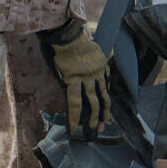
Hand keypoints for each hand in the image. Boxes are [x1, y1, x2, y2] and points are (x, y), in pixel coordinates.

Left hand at [38, 19, 110, 138]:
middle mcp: (87, 77)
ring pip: (103, 95)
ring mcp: (97, 72)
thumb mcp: (60, 72)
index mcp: (72, 79)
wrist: (70, 35)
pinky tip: (106, 103)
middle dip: (93, 119)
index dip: (74, 119)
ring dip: (104, 111)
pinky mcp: (103, 66)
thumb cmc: (60, 55)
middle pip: (92, 102)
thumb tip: (75, 103)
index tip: (73, 131)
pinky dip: (106, 93)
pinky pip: (106, 82)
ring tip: (104, 122)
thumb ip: (68, 87)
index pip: (74, 104)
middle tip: (94, 132)